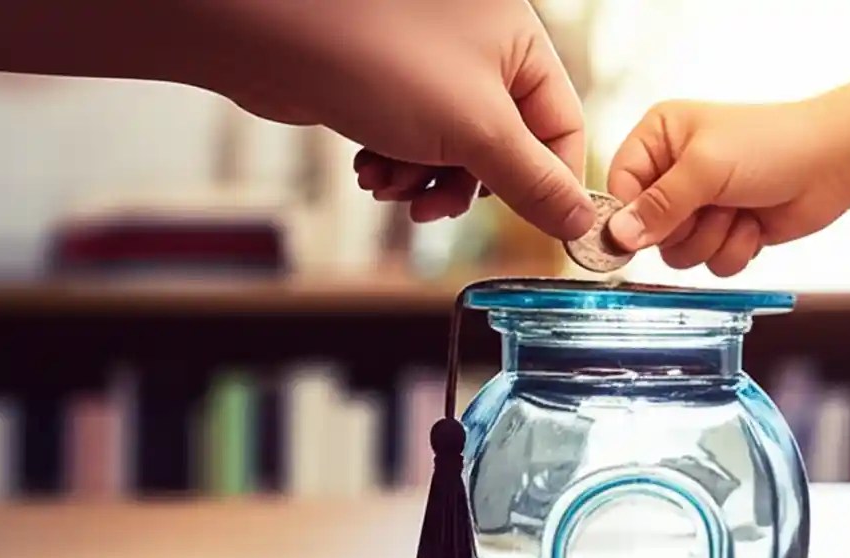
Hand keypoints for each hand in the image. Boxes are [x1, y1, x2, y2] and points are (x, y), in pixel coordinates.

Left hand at [197, 0, 594, 239]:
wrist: (269, 36)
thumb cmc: (376, 56)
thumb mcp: (475, 130)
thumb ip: (533, 182)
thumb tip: (581, 221)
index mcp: (518, 40)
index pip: (562, 125)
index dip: (553, 182)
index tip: (545, 229)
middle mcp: (479, 48)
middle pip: (505, 144)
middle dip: (469, 185)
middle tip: (436, 208)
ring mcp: (431, 66)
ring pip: (454, 150)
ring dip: (425, 180)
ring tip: (391, 183)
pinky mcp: (388, 85)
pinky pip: (413, 141)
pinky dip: (395, 163)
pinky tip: (370, 168)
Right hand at [605, 100, 849, 276]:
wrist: (835, 163)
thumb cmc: (773, 145)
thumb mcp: (705, 168)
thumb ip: (659, 205)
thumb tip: (619, 236)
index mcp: (659, 137)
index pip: (620, 186)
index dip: (630, 215)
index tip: (643, 232)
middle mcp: (674, 171)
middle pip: (646, 229)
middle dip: (684, 228)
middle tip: (713, 208)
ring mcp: (700, 204)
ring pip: (678, 252)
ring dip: (712, 240)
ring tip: (739, 211)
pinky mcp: (724, 230)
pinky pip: (710, 262)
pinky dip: (735, 249)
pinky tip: (754, 224)